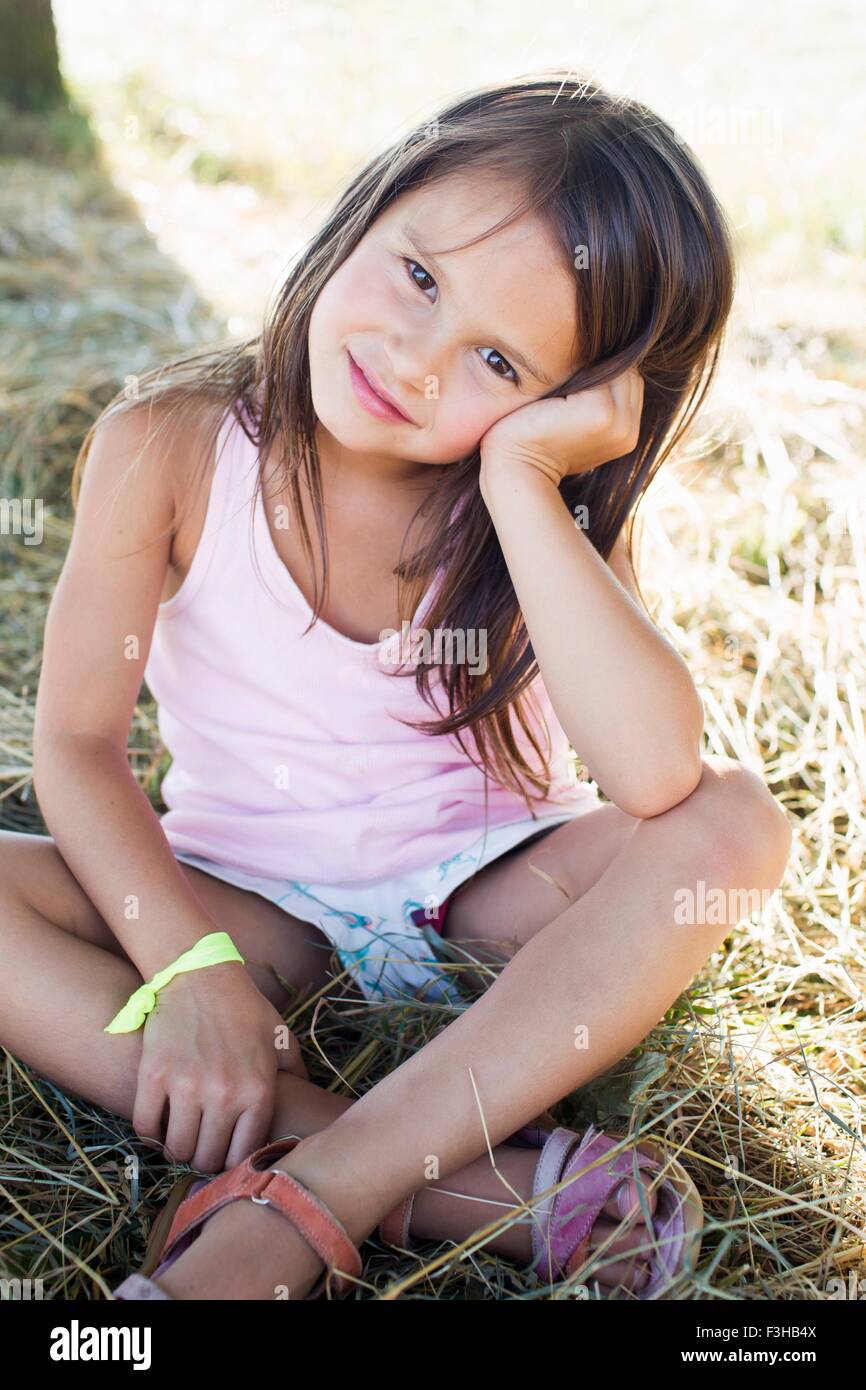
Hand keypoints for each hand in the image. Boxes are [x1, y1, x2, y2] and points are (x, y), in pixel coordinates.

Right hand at [132, 961, 305, 1172]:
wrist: (201, 974)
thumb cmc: (244, 1007)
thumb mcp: (280, 1037)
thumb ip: (296, 1072)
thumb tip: (311, 1098)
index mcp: (258, 1091)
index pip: (243, 1156)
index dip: (232, 1161)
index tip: (225, 1152)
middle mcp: (224, 1095)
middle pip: (207, 1158)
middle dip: (203, 1158)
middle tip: (200, 1145)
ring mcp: (186, 1087)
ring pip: (176, 1149)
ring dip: (176, 1148)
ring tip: (180, 1136)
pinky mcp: (154, 1076)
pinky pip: (145, 1127)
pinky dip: (150, 1133)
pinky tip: (158, 1123)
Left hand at [479, 367, 643, 489]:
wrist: (517, 468)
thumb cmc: (535, 444)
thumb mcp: (573, 425)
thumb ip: (592, 402)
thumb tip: (597, 361)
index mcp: (626, 437)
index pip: (630, 384)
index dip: (606, 372)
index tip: (574, 373)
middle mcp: (628, 432)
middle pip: (628, 375)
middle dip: (601, 366)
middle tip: (565, 371)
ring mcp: (618, 423)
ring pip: (617, 369)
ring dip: (590, 365)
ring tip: (560, 375)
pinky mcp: (602, 412)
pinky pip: (601, 371)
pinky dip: (577, 368)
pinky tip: (553, 380)